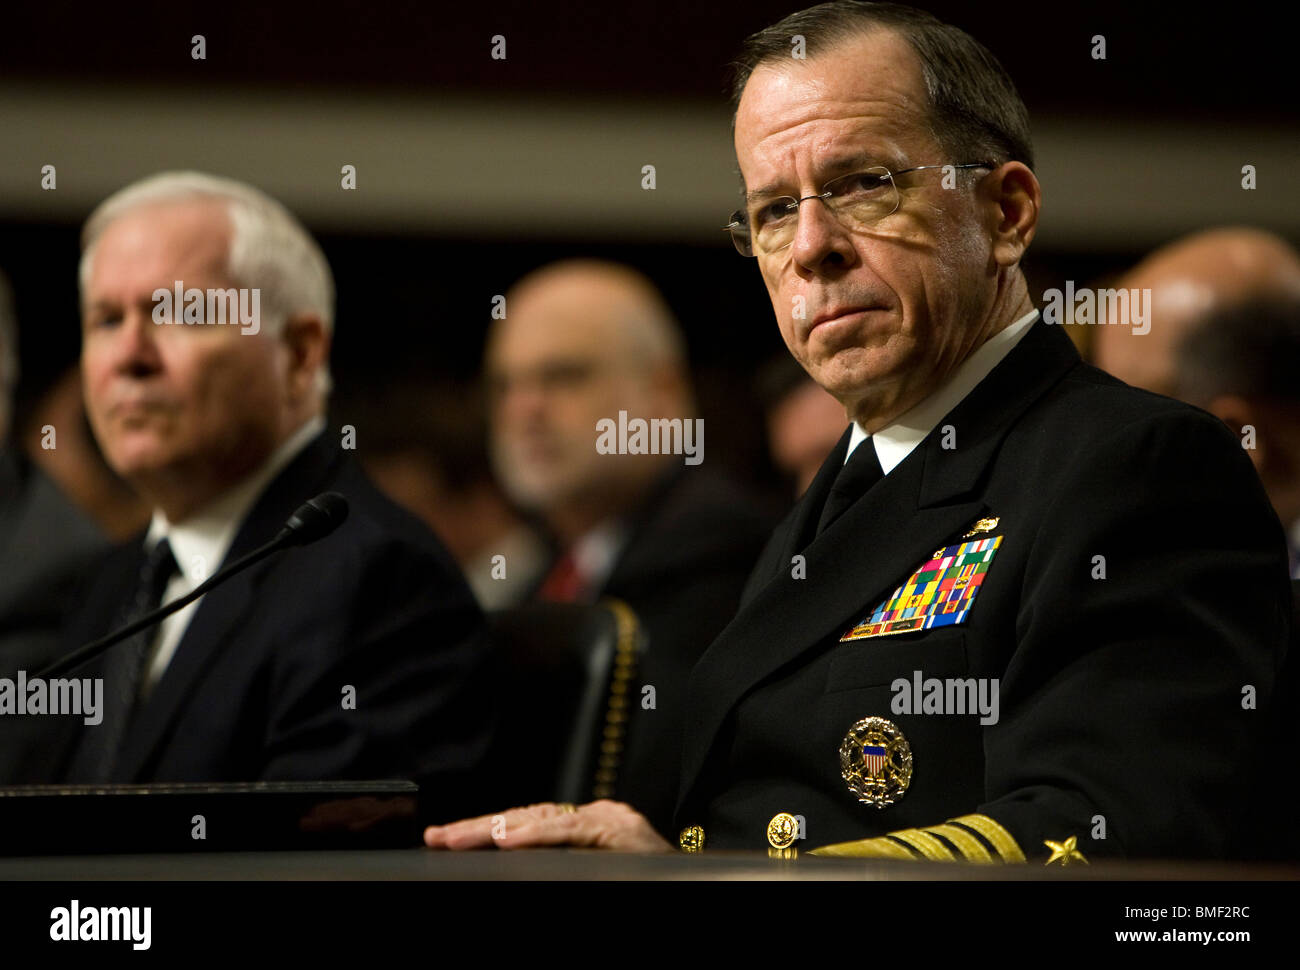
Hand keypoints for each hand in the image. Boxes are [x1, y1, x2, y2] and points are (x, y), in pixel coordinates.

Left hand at [423, 800, 672, 852]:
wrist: (702, 879)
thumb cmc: (651, 876)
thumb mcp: (601, 870)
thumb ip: (565, 861)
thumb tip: (513, 858)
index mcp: (589, 829)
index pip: (529, 824)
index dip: (487, 831)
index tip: (446, 839)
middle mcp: (597, 817)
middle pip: (527, 817)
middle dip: (478, 828)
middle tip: (437, 837)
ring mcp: (608, 820)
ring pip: (541, 820)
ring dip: (495, 830)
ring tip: (457, 838)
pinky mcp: (618, 829)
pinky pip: (571, 830)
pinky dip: (536, 835)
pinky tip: (506, 839)